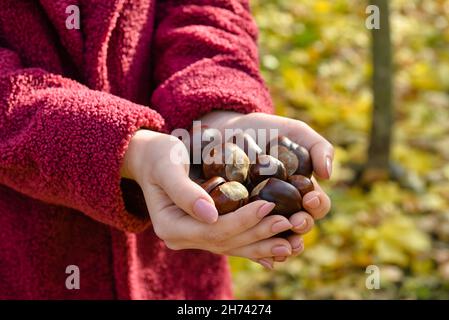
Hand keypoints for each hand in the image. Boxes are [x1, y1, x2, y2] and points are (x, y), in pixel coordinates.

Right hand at [121, 130, 296, 265]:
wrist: (151, 160)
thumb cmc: (160, 157)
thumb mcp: (168, 167)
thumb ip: (184, 191)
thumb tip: (211, 214)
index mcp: (171, 227)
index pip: (214, 230)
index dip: (243, 220)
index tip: (268, 204)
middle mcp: (183, 238)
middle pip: (227, 242)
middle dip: (260, 233)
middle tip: (291, 222)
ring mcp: (194, 238)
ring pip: (233, 246)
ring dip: (263, 245)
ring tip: (293, 241)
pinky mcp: (205, 232)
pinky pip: (232, 243)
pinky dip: (255, 246)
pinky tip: (278, 250)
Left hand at [200, 111, 333, 264]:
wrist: (226, 129)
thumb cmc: (265, 131)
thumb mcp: (294, 132)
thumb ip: (317, 147)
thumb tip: (328, 174)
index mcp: (300, 190)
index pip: (317, 205)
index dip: (317, 205)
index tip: (309, 198)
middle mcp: (283, 207)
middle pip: (299, 226)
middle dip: (301, 226)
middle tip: (294, 221)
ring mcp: (260, 215)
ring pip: (276, 238)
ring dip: (282, 244)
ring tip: (281, 243)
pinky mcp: (237, 219)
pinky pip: (248, 239)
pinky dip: (256, 248)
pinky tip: (258, 250)